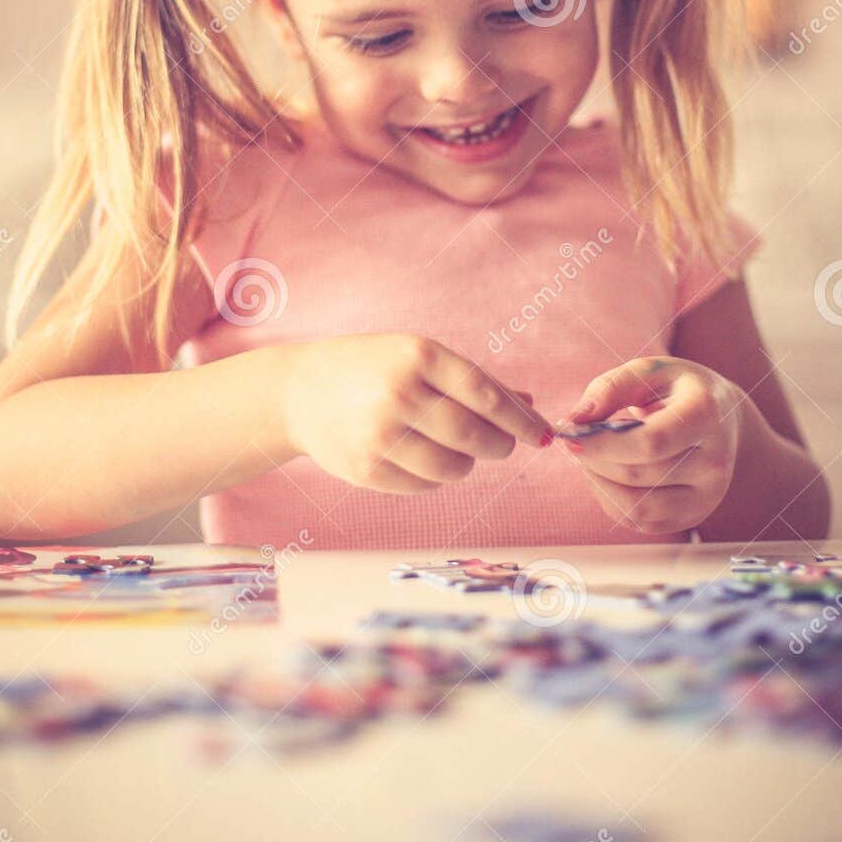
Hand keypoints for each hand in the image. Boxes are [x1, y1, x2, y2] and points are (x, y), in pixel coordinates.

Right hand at [280, 333, 554, 494]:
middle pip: (474, 436)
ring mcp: (380, 435)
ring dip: (465, 462)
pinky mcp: (367, 471)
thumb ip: (474, 382)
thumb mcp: (419, 357)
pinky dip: (433, 476)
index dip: (520, 420)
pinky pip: (425, 486)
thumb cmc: (373, 368)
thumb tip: (532, 408)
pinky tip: (417, 455)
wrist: (299, 391)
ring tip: (449, 445)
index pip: (485, 395)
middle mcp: (398, 393)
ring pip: (454, 468)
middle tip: (501, 444)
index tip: (542, 434)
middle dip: (499, 445)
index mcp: (417, 355)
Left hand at [560, 356, 741, 532]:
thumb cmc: (678, 390)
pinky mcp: (693, 518)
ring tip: (591, 458)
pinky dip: (611, 500)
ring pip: (637, 507)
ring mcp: (707, 496)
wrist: (721, 417)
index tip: (570, 433)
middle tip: (575, 441)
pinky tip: (608, 474)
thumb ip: (610, 389)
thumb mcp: (649, 371)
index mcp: (706, 416)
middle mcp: (715, 462)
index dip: (603, 443)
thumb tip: (573, 421)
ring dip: (599, 484)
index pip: (651, 442)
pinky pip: (639, 522)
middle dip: (594, 459)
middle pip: (638, 475)